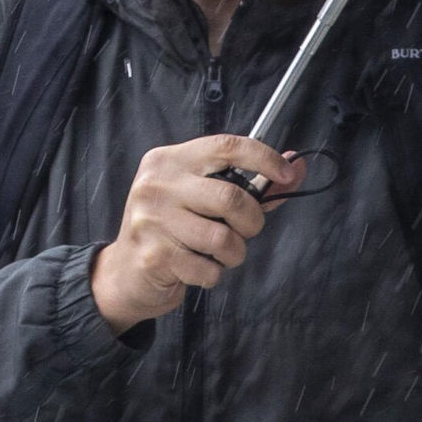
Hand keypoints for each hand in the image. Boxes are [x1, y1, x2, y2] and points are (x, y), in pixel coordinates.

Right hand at [90, 136, 302, 332]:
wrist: (125, 273)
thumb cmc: (171, 229)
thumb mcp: (201, 197)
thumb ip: (249, 184)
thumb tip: (296, 167)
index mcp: (170, 160)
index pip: (225, 146)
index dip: (263, 158)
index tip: (286, 172)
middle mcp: (157, 184)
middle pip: (230, 197)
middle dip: (252, 221)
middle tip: (246, 230)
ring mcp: (152, 219)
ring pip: (223, 238)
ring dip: (234, 253)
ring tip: (220, 253)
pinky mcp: (154, 255)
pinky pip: (209, 269)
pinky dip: (214, 274)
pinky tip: (197, 267)